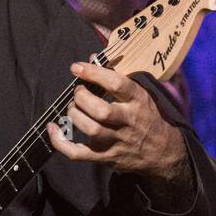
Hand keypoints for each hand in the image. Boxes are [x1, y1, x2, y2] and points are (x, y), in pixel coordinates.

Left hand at [47, 61, 188, 182]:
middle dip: (82, 98)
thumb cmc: (145, 117)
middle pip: (101, 110)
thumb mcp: (139, 94)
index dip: (94, 73)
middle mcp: (127, 121)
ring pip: (90, 129)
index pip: (116, 84)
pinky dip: (61, 142)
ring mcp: (116, 141)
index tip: (77, 67)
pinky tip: (53, 129)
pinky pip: (78, 153)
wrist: (161, 152)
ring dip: (74, 115)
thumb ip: (115, 76)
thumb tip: (92, 58)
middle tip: (79, 93)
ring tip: (74, 108)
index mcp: (137, 101)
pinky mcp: (105, 157)